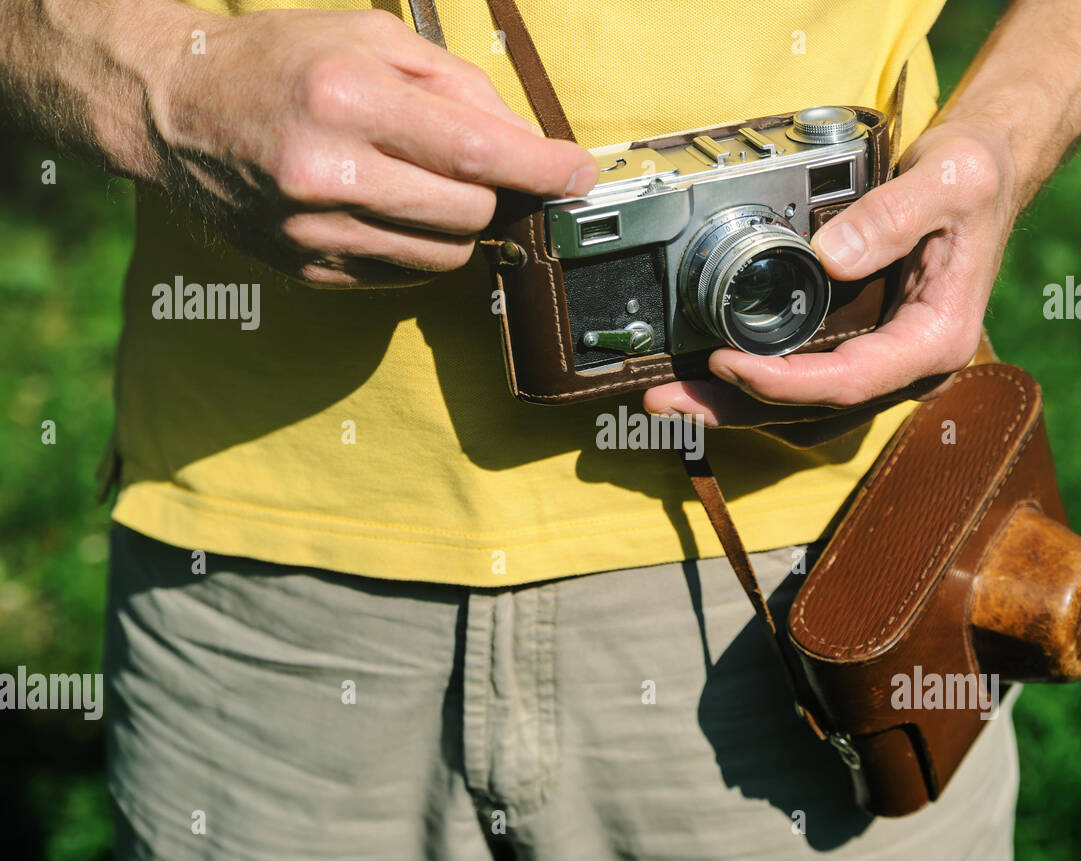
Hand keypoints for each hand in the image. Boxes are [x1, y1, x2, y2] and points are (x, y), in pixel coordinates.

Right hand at [152, 8, 596, 286]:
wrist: (178, 108)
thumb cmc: (284, 62)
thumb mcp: (373, 40)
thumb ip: (460, 88)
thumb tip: (531, 143)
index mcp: (349, 100)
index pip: (479, 153)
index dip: (544, 169)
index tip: (579, 175)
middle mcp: (330, 173)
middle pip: (471, 212)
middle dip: (494, 191)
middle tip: (483, 167)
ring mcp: (316, 232)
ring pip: (446, 257)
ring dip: (459, 225)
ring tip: (425, 182)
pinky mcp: (310, 271)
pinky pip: (404, 276)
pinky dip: (417, 246)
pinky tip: (389, 208)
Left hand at [642, 122, 1017, 440]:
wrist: (981, 176)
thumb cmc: (974, 177)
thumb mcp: (949, 181)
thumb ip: (893, 216)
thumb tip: (830, 257)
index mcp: (936, 340)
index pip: (851, 381)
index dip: (783, 382)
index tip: (726, 363)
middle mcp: (910, 367)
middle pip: (813, 409)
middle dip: (737, 407)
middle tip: (666, 399)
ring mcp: (884, 365)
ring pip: (802, 409)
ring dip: (735, 407)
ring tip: (669, 397)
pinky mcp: (861, 351)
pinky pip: (803, 384)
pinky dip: (754, 386)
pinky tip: (707, 375)